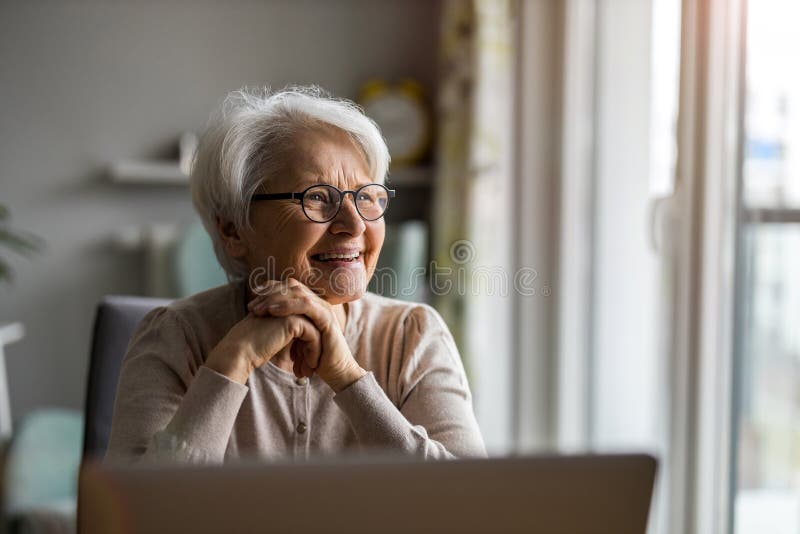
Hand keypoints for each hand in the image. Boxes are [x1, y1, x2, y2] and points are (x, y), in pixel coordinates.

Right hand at [204, 311, 320, 384]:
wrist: (240, 351)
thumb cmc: (254, 348)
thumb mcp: (276, 337)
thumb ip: (290, 334)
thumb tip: (304, 345)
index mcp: (284, 306)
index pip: (306, 324)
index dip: (307, 344)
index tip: (306, 363)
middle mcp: (289, 304)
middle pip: (313, 326)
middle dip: (314, 348)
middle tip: (311, 368)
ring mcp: (291, 310)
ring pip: (316, 330)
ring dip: (315, 352)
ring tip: (310, 370)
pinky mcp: (293, 320)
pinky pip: (313, 335)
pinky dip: (314, 352)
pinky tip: (310, 365)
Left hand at [248, 278, 366, 391]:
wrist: (336, 373)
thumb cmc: (315, 359)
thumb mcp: (296, 341)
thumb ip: (285, 328)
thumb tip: (263, 325)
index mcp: (311, 306)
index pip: (288, 288)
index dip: (269, 291)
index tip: (252, 302)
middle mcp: (318, 303)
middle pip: (291, 287)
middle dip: (269, 294)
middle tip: (252, 307)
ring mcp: (324, 309)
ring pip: (297, 293)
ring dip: (275, 299)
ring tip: (259, 309)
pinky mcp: (327, 318)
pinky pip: (306, 305)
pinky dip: (288, 306)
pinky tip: (272, 311)